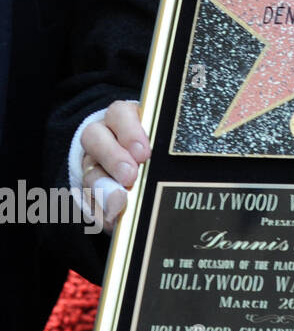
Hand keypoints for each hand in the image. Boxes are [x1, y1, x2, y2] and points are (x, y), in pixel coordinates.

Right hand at [79, 99, 151, 232]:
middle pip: (95, 137)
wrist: (140, 168)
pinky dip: (99, 208)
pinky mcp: (90, 185)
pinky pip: (87, 197)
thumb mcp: (161, 142)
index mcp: (125, 118)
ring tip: (120, 199)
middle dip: (113, 157)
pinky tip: (112, 217)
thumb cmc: (157, 148)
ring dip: (103, 184)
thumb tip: (170, 161)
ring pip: (88, 167)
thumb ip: (164, 147)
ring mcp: (93, 159)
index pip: (120, 113)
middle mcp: (104, 135)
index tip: (144, 153)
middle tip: (130, 176)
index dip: (130, 131)